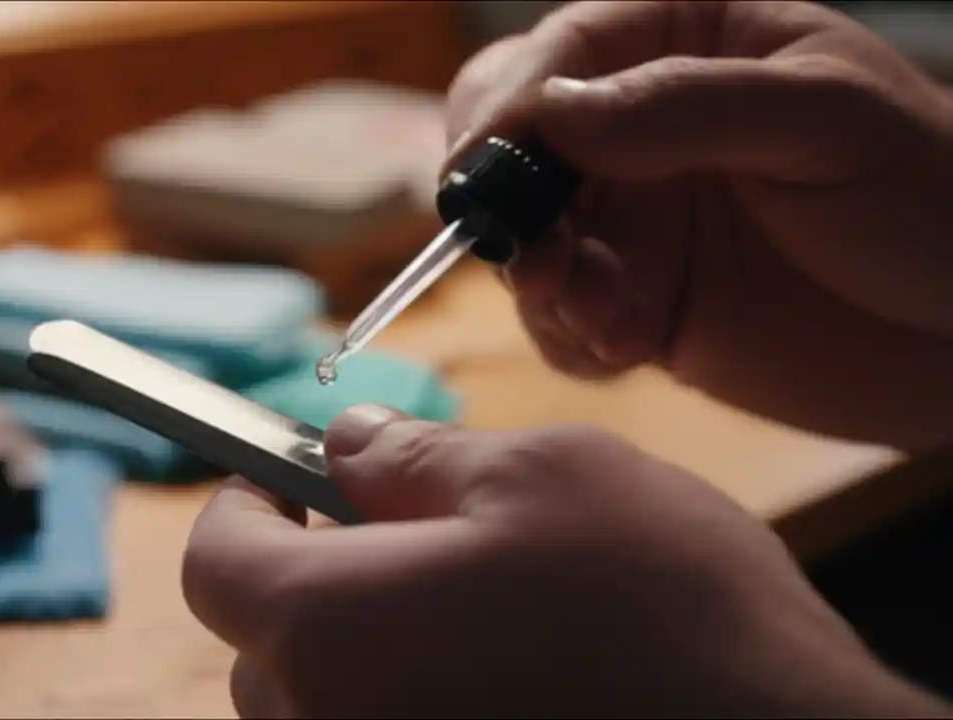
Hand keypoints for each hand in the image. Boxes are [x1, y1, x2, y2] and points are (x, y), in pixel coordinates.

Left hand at [183, 406, 943, 716]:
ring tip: (473, 607)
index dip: (245, 504)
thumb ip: (418, 458)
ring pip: (322, 705)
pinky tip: (499, 671)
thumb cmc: (670, 614)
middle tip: (405, 532)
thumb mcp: (545, 476)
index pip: (216, 561)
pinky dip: (411, 697)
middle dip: (313, 574)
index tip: (287, 476)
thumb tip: (351, 447)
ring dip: (365, 645)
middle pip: (262, 644)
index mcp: (329, 631)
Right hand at [445, 1, 952, 449]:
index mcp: (685, 43)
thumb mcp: (825, 123)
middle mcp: (640, 129)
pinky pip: (563, 320)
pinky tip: (632, 347)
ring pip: (525, 244)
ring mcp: (637, 222)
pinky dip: (574, 338)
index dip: (507, 109)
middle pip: (510, 148)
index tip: (482, 169)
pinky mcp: (641, 304)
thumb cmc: (932, 200)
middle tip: (539, 255)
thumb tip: (551, 114)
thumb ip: (684, 108)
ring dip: (543, 285)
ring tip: (608, 315)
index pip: (556, 54)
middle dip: (505, 204)